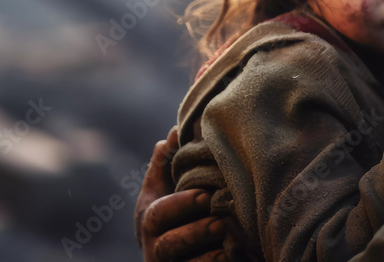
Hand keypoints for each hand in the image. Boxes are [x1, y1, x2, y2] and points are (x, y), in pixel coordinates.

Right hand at [134, 127, 228, 260]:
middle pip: (169, 244)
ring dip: (209, 254)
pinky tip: (234, 256)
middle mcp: (156, 248)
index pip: (157, 214)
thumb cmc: (176, 209)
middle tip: (222, 221)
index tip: (205, 195)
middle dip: (195, 232)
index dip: (180, 204)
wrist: (185, 250)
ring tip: (231, 240)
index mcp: (149, 221)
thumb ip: (167, 163)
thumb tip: (174, 133)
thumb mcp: (166, 188)